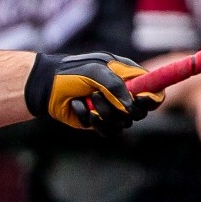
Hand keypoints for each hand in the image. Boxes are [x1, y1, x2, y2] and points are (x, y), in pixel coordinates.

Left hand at [27, 52, 163, 135]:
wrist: (46, 87)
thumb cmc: (72, 73)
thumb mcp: (96, 71)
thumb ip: (116, 86)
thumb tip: (130, 107)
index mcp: (129, 77)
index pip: (153, 90)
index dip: (152, 98)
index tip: (141, 100)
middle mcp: (123, 95)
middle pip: (140, 112)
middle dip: (122, 107)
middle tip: (101, 96)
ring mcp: (111, 110)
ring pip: (123, 123)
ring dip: (104, 112)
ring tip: (89, 99)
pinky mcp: (99, 122)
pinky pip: (106, 129)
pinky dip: (90, 119)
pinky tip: (79, 107)